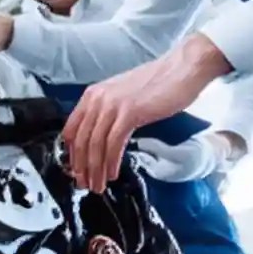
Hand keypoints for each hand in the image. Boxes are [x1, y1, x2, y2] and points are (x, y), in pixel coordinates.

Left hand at [64, 34, 231, 192]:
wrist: (181, 69)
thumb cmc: (158, 83)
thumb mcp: (123, 95)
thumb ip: (109, 112)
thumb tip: (102, 136)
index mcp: (94, 94)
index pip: (72, 129)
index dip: (71, 153)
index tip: (75, 170)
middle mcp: (98, 98)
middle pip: (81, 140)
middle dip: (80, 167)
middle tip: (84, 184)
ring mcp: (113, 104)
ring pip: (95, 144)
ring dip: (95, 169)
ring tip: (98, 185)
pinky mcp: (130, 112)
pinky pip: (114, 143)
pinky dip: (111, 162)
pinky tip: (113, 173)